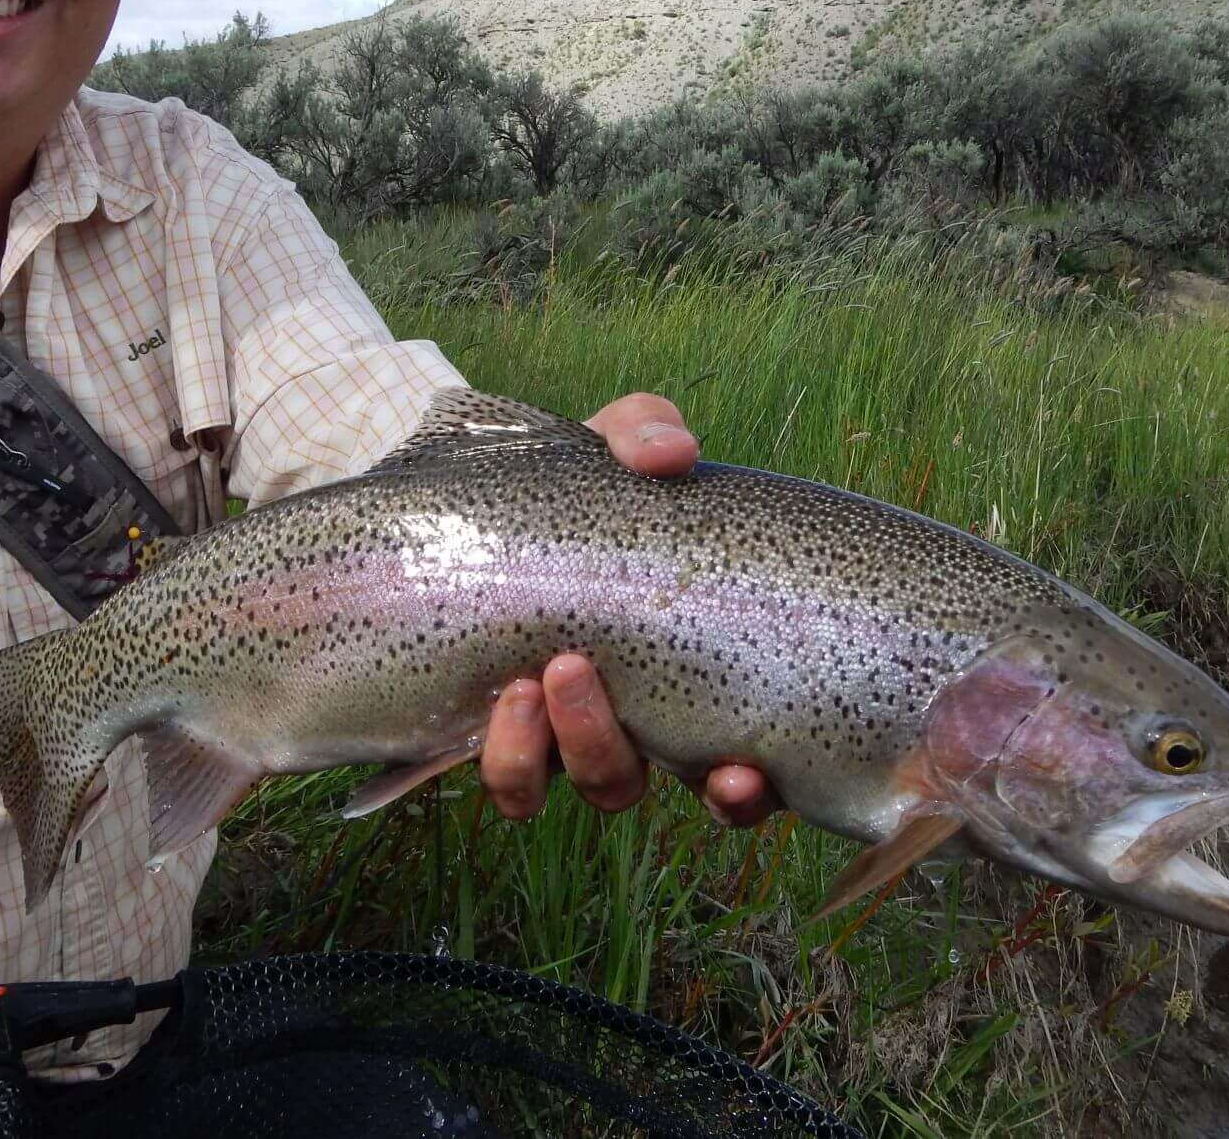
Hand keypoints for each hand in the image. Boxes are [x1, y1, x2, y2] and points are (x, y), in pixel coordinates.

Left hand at [480, 393, 780, 827]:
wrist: (480, 499)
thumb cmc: (575, 482)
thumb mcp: (613, 448)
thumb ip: (646, 434)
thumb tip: (674, 453)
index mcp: (684, 671)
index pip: (737, 766)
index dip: (748, 795)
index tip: (742, 774)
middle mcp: (636, 721)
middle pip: (648, 782)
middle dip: (613, 746)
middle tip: (574, 667)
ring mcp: (567, 736)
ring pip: (590, 785)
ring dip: (563, 747)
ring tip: (529, 682)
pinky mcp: (504, 736)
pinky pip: (518, 787)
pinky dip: (514, 760)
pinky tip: (503, 703)